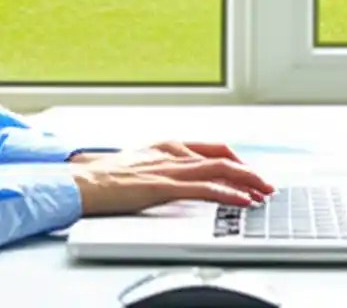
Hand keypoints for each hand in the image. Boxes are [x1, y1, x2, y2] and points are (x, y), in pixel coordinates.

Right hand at [70, 144, 273, 215]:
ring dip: (247, 181)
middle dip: (249, 171)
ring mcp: (169, 168)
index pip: (211, 148)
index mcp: (166, 146)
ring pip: (220, 169)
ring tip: (263, 193)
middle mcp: (172, 152)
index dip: (236, 160)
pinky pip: (205, 188)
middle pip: (223, 157)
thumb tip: (168, 178)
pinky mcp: (164, 186)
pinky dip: (228, 193)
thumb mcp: (137, 166)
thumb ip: (157, 168)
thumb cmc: (101, 178)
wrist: (80, 182)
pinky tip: (241, 200)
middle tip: (266, 184)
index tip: (249, 171)